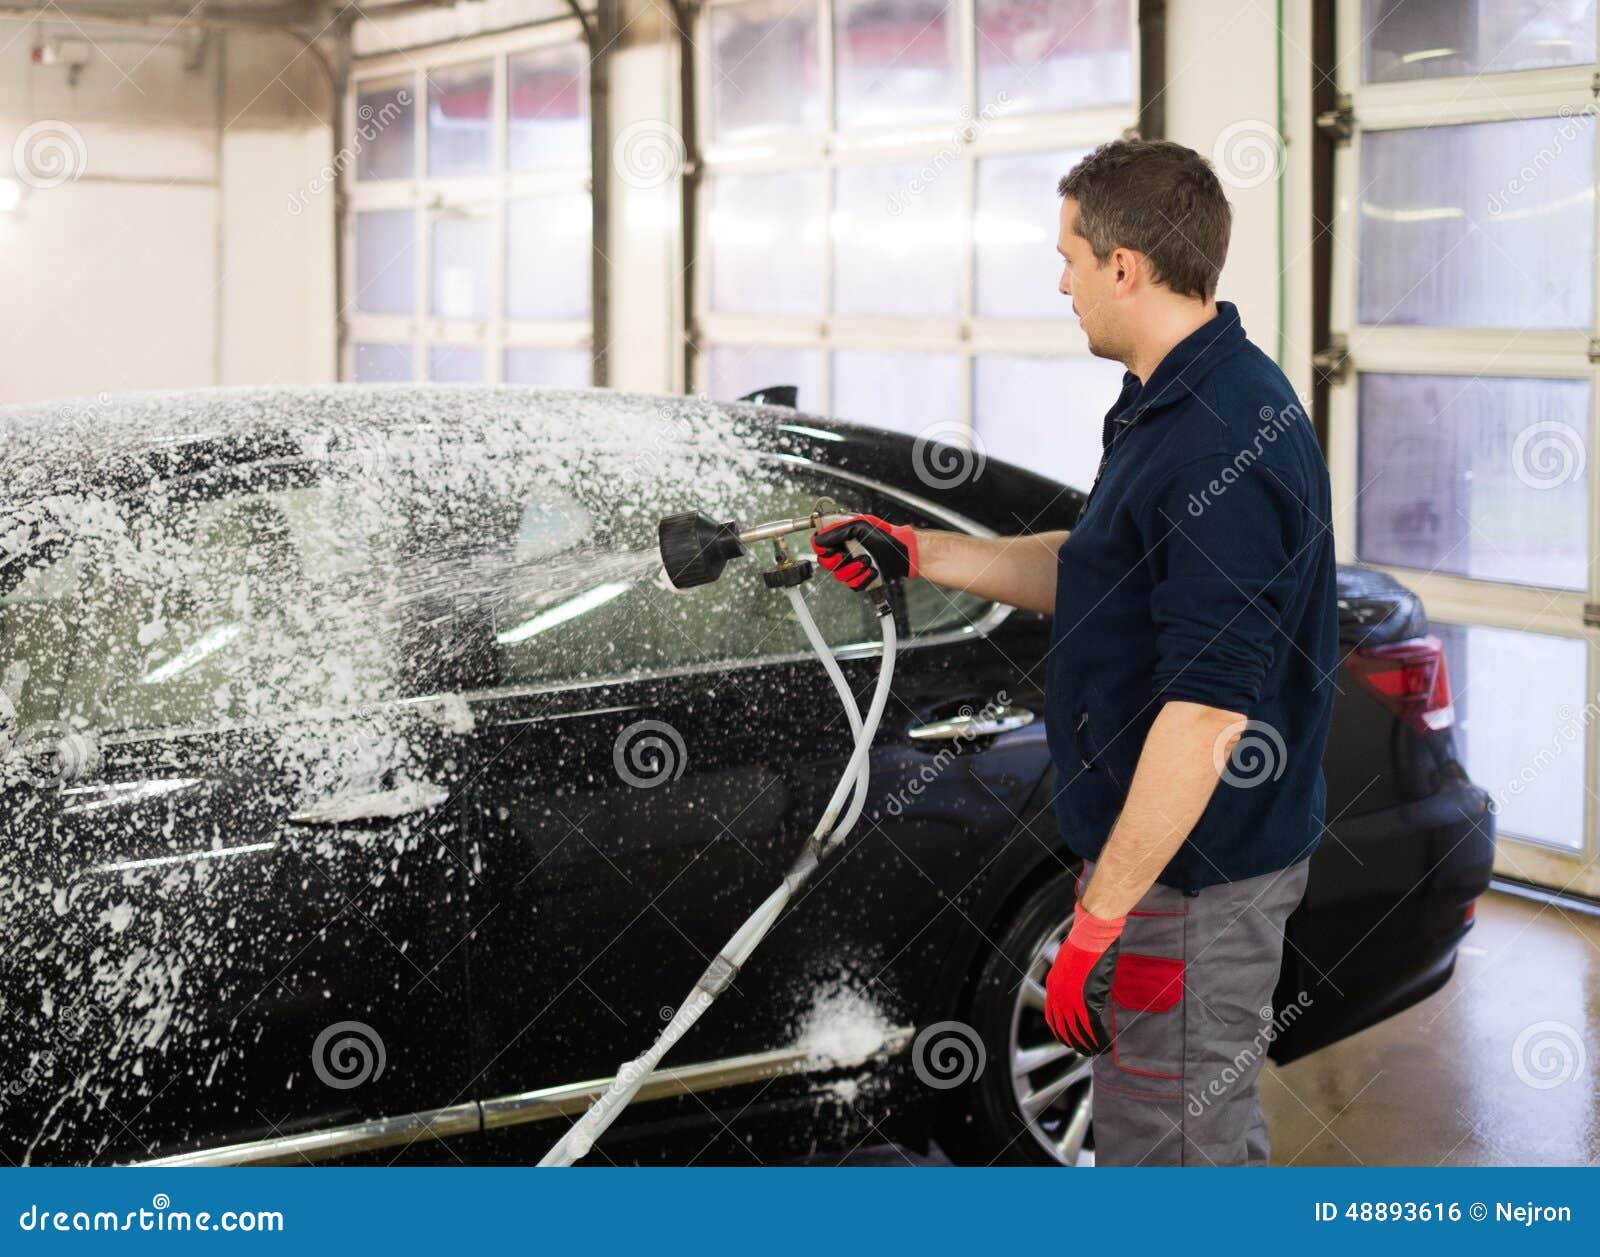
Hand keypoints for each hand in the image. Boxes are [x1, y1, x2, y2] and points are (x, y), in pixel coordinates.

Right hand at [809, 514, 918, 589]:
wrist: (901, 552)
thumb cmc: (884, 536)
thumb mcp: (860, 526)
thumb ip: (837, 531)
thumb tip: (819, 539)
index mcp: (841, 538)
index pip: (819, 545)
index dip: (820, 548)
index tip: (828, 549)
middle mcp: (843, 553)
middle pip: (825, 563)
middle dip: (837, 561)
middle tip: (847, 555)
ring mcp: (851, 567)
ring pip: (839, 576)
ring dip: (854, 569)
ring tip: (867, 561)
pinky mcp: (860, 580)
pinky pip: (853, 585)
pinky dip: (864, 578)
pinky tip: (872, 570)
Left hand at [1044, 906, 1125, 1054]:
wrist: (1092, 932)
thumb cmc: (1086, 941)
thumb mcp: (1073, 963)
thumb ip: (1073, 979)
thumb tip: (1080, 989)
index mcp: (1053, 985)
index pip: (1052, 1017)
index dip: (1061, 1032)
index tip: (1069, 1041)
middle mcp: (1058, 994)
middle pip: (1064, 1028)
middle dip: (1074, 1043)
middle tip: (1084, 1052)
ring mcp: (1071, 997)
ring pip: (1077, 1030)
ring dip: (1087, 1044)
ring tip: (1095, 1052)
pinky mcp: (1087, 998)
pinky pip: (1091, 1026)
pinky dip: (1097, 1038)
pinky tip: (1104, 1044)